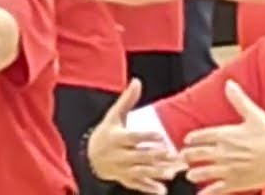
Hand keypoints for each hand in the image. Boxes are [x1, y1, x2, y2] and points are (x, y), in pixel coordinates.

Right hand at [87, 79, 182, 193]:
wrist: (90, 156)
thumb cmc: (107, 132)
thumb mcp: (114, 116)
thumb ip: (127, 100)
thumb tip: (137, 81)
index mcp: (117, 137)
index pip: (133, 138)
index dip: (147, 137)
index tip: (162, 137)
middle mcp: (119, 154)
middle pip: (139, 156)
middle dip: (156, 157)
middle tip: (174, 156)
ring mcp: (121, 169)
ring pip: (140, 172)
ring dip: (156, 173)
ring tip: (172, 172)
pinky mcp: (125, 179)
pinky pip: (137, 185)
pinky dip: (149, 188)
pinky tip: (162, 190)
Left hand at [181, 80, 264, 193]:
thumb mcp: (255, 115)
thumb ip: (239, 100)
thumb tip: (229, 83)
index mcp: (225, 135)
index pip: (201, 136)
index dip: (192, 139)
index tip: (187, 141)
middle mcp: (222, 152)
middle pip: (197, 155)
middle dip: (187, 156)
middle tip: (182, 158)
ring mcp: (227, 169)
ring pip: (202, 173)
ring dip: (194, 174)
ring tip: (190, 175)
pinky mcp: (235, 183)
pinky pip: (215, 190)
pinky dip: (206, 194)